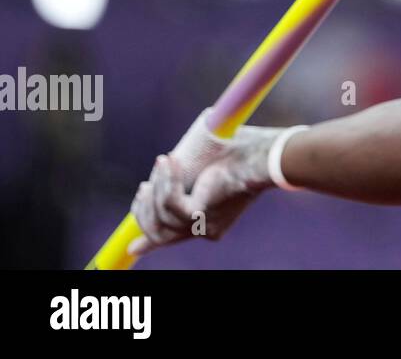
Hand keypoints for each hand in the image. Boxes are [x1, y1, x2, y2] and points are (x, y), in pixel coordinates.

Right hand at [128, 112, 282, 256]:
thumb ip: (192, 172)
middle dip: (143, 211)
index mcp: (210, 220)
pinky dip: (166, 180)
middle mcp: (206, 228)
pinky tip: (168, 160)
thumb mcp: (212, 166)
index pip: (173, 238)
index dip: (150, 243)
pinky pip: (169, 202)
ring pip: (160, 216)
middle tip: (144, 186)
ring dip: (157, 186)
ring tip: (164, 159)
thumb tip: (170, 159)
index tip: (133, 248)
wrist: (267, 156)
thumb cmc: (246, 153)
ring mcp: (203, 225)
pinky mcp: (201, 214)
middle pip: (159, 233)